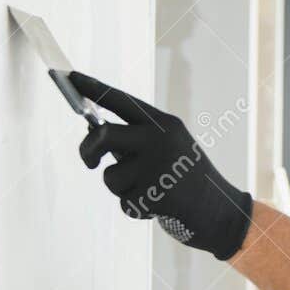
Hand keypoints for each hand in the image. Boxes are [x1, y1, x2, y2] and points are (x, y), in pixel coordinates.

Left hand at [71, 72, 252, 260]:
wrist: (220, 211)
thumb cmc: (187, 180)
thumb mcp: (168, 149)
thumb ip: (134, 139)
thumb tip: (91, 129)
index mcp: (164, 124)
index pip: (122, 100)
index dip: (93, 88)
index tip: (69, 77)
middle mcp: (160, 139)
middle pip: (104, 135)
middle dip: (88, 151)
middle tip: (89, 162)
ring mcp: (158, 167)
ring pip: (111, 176)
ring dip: (121, 189)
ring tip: (149, 191)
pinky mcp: (156, 195)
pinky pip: (125, 202)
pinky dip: (135, 209)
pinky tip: (158, 207)